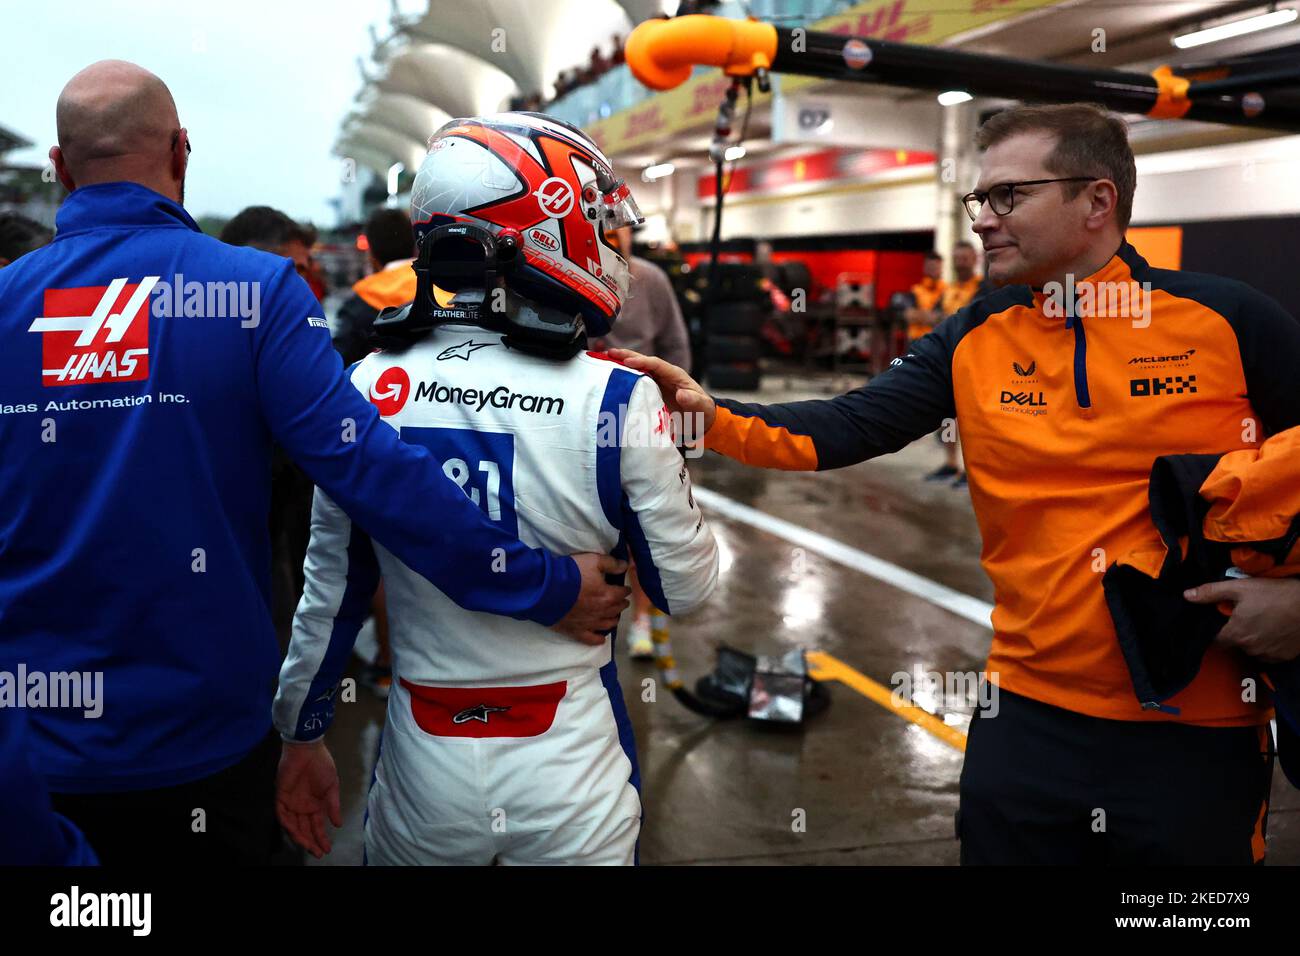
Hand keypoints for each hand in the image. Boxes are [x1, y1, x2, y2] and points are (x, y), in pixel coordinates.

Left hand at [276, 739, 341, 857]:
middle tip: (318, 853)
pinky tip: (296, 831)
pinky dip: (288, 824)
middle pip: (305, 829)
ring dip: (300, 837)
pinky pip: (282, 815)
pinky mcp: (281, 797)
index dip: (322, 838)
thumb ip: (333, 806)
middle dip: (311, 842)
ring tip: (309, 846)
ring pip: (293, 826)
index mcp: (315, 805)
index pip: (317, 826)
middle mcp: (303, 807)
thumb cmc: (321, 765)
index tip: (327, 849)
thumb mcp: (332, 787)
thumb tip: (338, 824)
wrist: (308, 750)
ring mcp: (291, 803)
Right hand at [552, 553, 630, 645]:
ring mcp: (590, 623)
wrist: (545, 589)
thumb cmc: (570, 573)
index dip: (624, 589)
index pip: (623, 593)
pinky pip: (592, 639)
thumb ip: (610, 563)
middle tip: (620, 600)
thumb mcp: (592, 560)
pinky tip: (601, 638)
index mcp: (608, 595)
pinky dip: (599, 639)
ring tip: (613, 615)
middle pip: (617, 609)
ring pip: (608, 624)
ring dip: (613, 619)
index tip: (624, 588)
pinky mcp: (576, 631)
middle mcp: (602, 612)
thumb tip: (625, 566)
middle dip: (621, 603)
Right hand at [607, 348, 715, 442]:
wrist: (701, 420)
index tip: (628, 361)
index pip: (657, 364)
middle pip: (643, 362)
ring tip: (604, 360)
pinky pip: (636, 382)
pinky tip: (611, 377)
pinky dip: (623, 377)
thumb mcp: (701, 406)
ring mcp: (656, 383)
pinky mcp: (651, 391)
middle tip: (609, 353)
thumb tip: (682, 395)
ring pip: (637, 370)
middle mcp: (664, 375)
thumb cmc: (702, 411)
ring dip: (621, 365)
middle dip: (627, 356)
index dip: (642, 361)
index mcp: (675, 374)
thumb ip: (693, 400)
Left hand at [1185, 577, 1299, 663]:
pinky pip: (1269, 654)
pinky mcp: (1284, 657)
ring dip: (1251, 639)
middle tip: (1243, 616)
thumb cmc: (1276, 595)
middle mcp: (1249, 648)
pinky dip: (1268, 645)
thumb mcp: (1241, 587)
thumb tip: (1186, 596)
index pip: (1214, 640)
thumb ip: (1212, 592)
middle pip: (1233, 643)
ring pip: (1251, 649)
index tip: (1218, 622)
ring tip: (1260, 621)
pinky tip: (1273, 630)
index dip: (1213, 631)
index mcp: (1235, 634)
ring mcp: (1268, 654)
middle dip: (1234, 632)